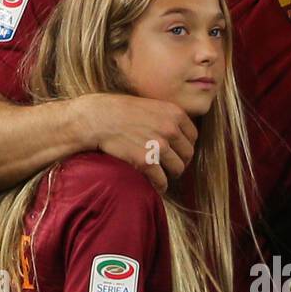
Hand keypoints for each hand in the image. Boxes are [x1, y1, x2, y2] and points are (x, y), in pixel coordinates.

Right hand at [78, 93, 198, 192]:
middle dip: (180, 161)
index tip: (177, 152)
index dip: (185, 146)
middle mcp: (170, 129)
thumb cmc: (120, 110)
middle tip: (170, 166)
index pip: (193, 137)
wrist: (97, 118)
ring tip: (162, 175)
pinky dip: (160, 186)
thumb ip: (167, 117)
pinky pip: (162, 181)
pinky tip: (155, 185)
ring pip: (178, 169)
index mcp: (174, 113)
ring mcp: (159, 146)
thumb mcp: (150, 105)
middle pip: (188, 155)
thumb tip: (179, 134)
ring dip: (170, 174)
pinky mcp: (146, 161)